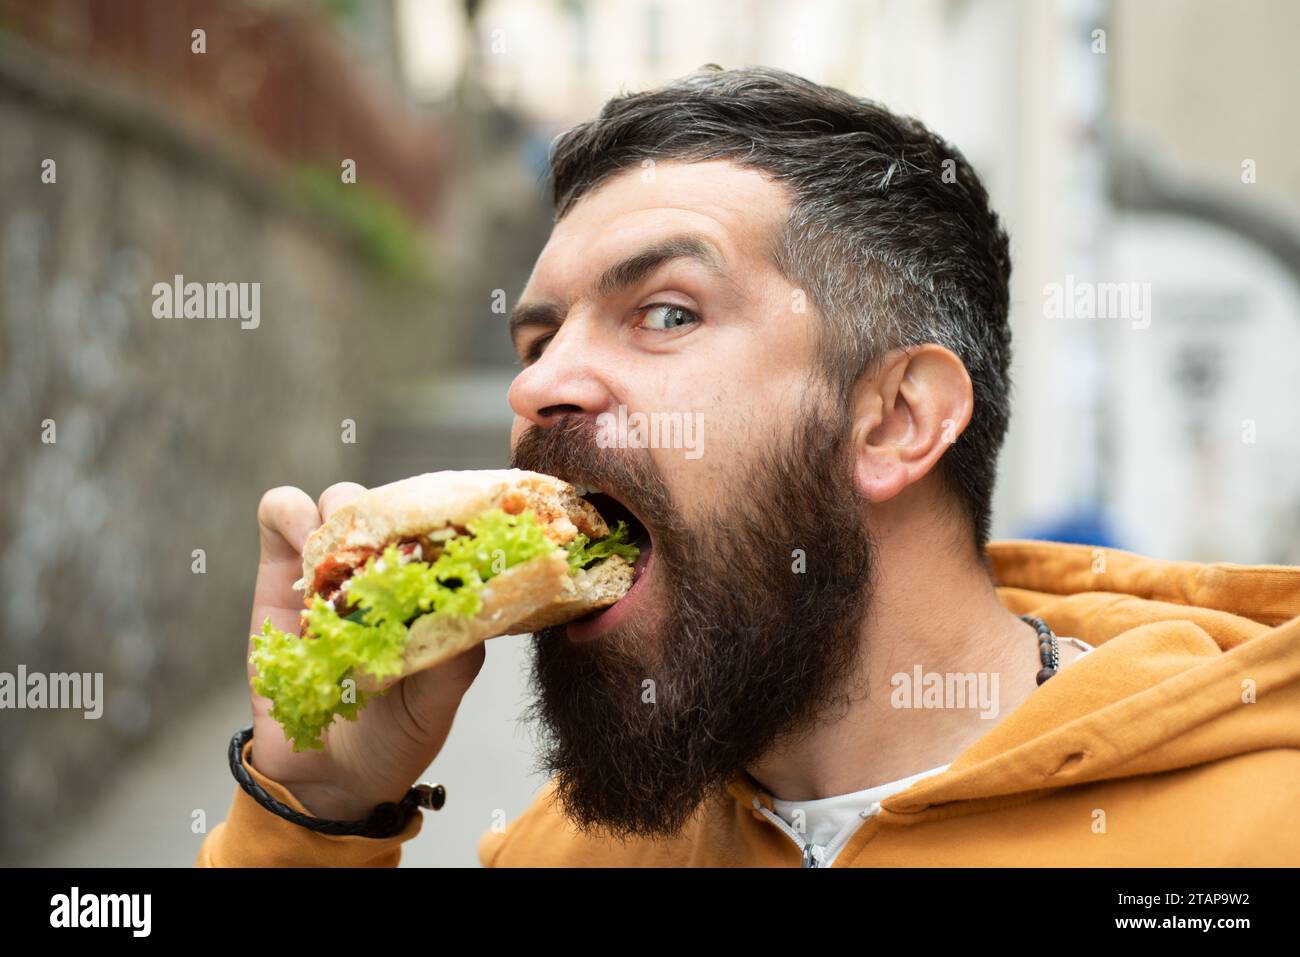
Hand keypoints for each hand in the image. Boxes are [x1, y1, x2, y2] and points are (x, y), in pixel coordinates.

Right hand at [244, 483, 485, 819]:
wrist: (326, 776)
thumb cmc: (394, 735)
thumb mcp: (436, 703)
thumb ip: (453, 660)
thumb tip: (474, 611)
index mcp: (428, 590)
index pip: (439, 528)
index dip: (442, 519)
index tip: (442, 534)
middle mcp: (383, 571)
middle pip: (389, 504)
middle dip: (390, 515)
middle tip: (387, 555)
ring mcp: (330, 568)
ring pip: (337, 500)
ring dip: (341, 512)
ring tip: (340, 558)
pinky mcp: (277, 574)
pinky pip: (278, 515)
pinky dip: (287, 514)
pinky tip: (302, 550)